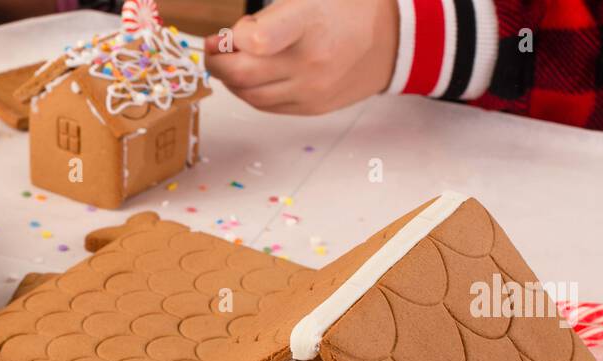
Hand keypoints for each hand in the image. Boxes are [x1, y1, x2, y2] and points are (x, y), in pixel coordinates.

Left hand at [204, 0, 399, 115]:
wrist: (389, 39)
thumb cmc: (344, 11)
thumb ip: (265, 18)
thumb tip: (226, 42)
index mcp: (309, 22)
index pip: (260, 40)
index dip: (236, 39)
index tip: (230, 33)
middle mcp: (310, 61)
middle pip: (242, 73)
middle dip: (216, 62)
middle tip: (212, 50)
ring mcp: (311, 89)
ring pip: (249, 94)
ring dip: (231, 79)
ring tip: (232, 61)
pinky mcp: (311, 108)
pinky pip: (265, 106)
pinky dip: (250, 91)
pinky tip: (251, 76)